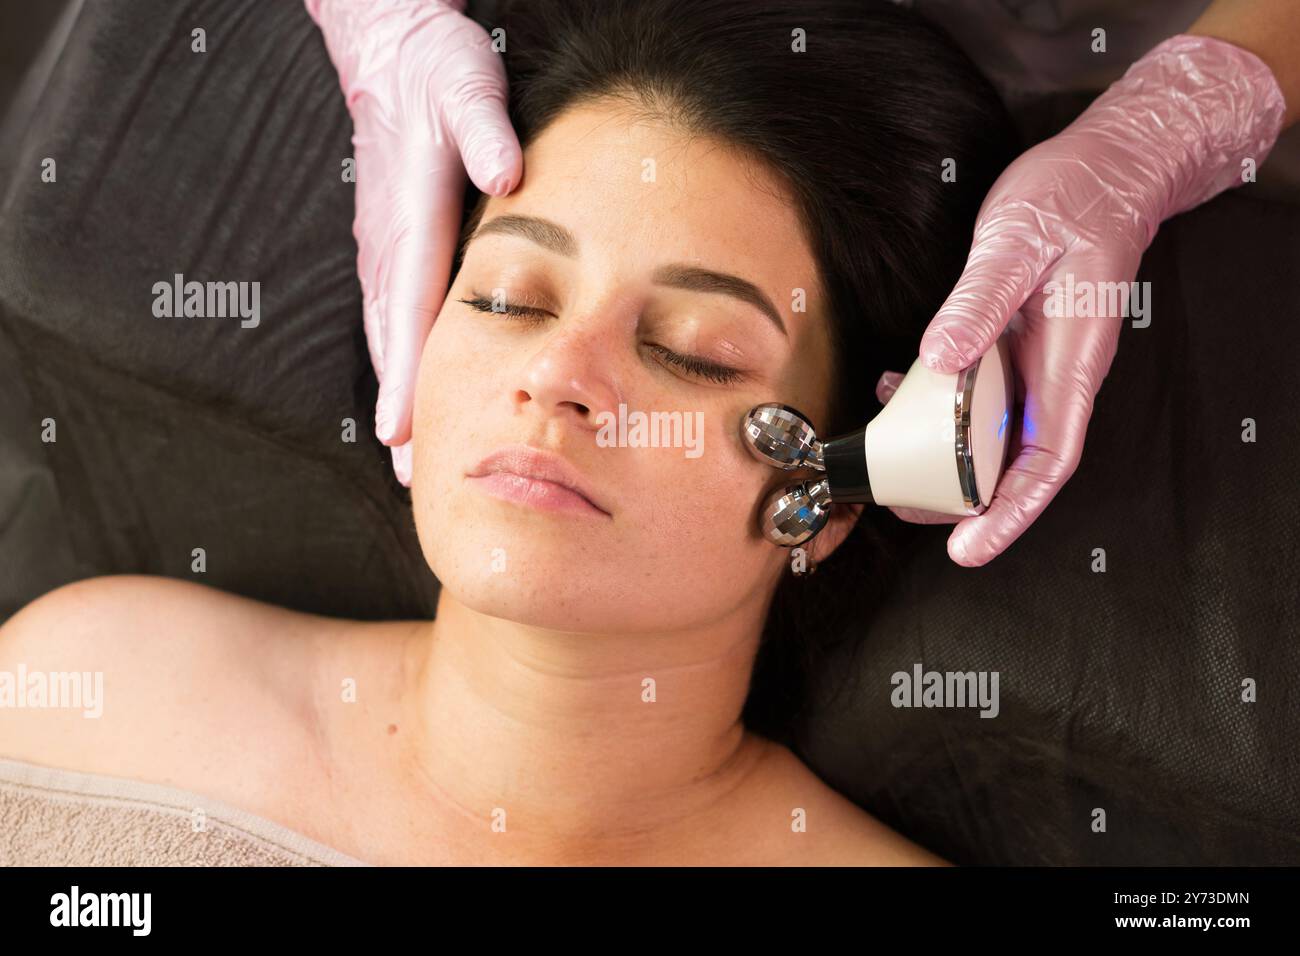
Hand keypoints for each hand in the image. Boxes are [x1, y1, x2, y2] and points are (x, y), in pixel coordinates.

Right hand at [306, 0, 522, 485]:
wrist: (393, 52)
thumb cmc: (436, 74)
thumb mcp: (466, 87)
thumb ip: (485, 131)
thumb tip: (506, 172)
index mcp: (410, 219)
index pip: (408, 310)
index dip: (404, 377)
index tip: (401, 435)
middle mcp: (388, 246)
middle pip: (394, 344)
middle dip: (401, 413)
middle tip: (410, 481)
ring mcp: (384, 251)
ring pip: (391, 339)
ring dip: (400, 400)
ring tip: (409, 463)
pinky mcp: (390, 249)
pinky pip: (395, 320)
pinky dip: (402, 367)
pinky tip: (415, 402)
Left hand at [883, 34, 1284, 566]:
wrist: (1103, 168)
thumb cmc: (1072, 200)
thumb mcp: (1016, 244)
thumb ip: (978, 303)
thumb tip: (940, 358)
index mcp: (1068, 364)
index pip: (1045, 462)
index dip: (1010, 512)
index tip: (971, 547)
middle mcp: (1054, 375)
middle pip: (1012, 462)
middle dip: (962, 497)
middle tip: (904, 508)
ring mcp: (1034, 362)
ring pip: (989, 431)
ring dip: (942, 454)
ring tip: (891, 465)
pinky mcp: (1013, 344)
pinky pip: (975, 390)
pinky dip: (936, 403)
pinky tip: (898, 392)